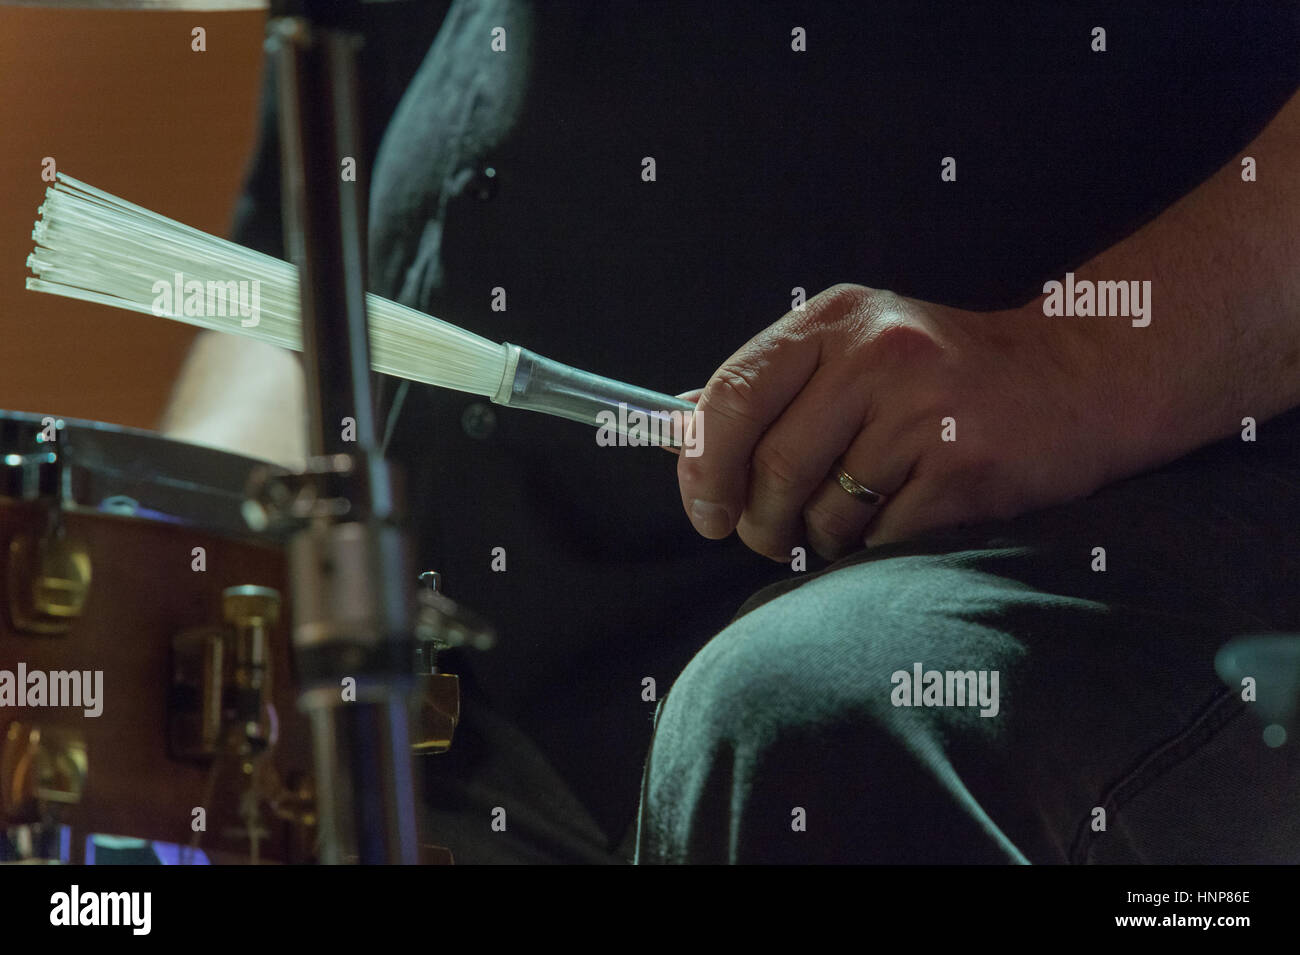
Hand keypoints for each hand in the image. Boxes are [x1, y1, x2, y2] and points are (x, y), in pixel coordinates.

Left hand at [677, 283, 1123, 560]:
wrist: (1074, 378)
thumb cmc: (942, 376)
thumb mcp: (854, 348)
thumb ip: (774, 387)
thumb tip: (680, 433)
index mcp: (834, 320)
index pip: (732, 395)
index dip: (704, 467)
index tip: (706, 511)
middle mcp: (877, 354)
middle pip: (774, 469)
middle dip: (761, 523)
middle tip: (774, 536)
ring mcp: (925, 409)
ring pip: (827, 514)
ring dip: (826, 538)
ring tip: (859, 512)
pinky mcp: (966, 467)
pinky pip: (881, 540)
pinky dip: (877, 549)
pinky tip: (905, 517)